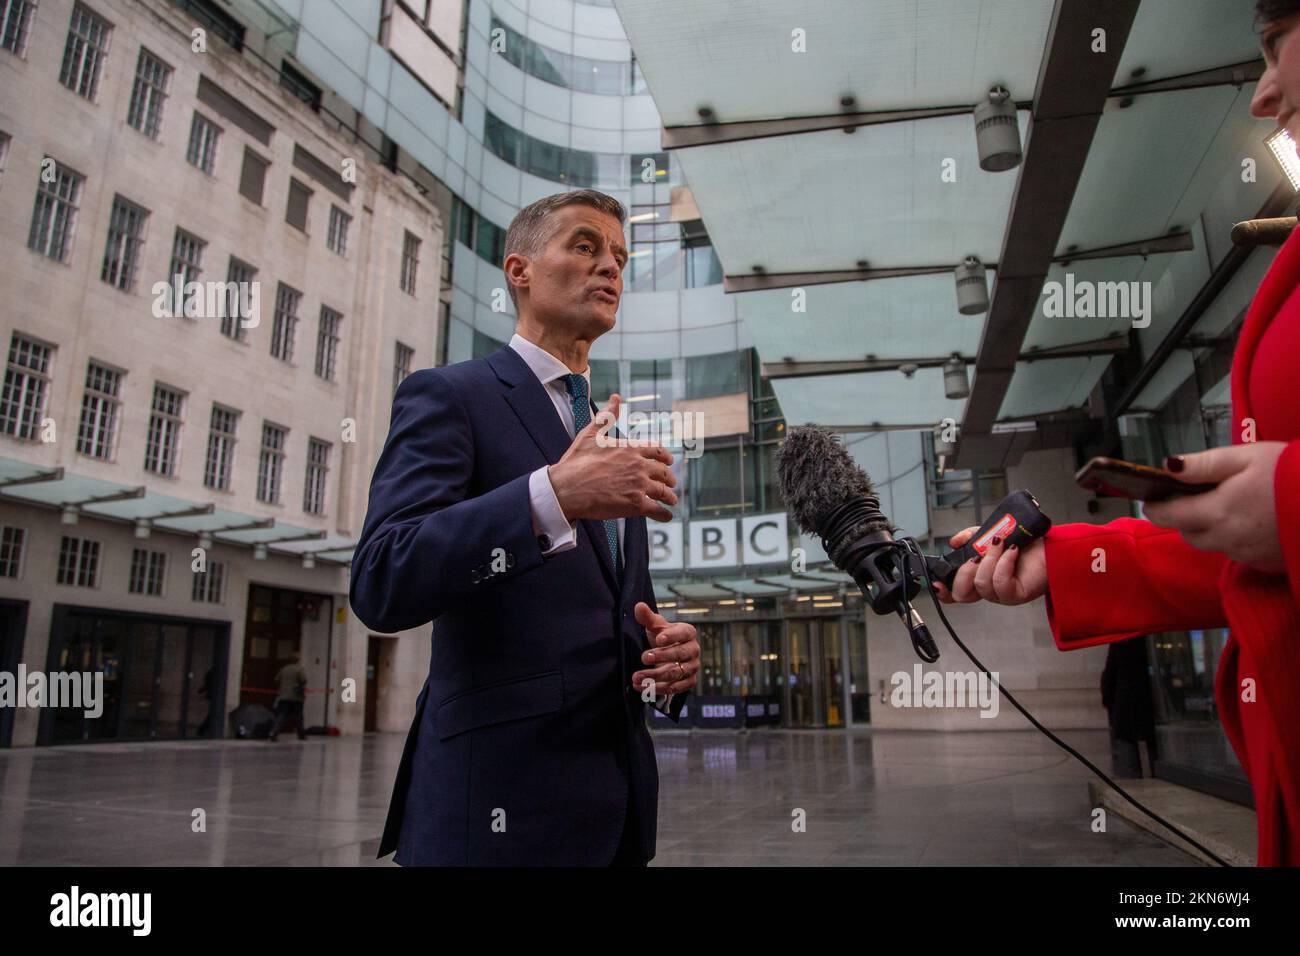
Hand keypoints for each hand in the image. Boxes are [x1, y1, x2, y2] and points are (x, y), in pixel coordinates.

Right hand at [548, 394, 677, 522]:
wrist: (567, 488)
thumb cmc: (576, 462)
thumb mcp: (591, 434)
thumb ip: (606, 416)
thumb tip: (615, 398)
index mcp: (630, 448)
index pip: (657, 451)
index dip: (665, 457)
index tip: (669, 461)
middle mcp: (639, 465)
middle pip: (663, 472)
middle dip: (669, 477)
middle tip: (671, 483)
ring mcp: (639, 485)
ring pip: (664, 491)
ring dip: (670, 496)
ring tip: (671, 500)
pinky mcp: (636, 504)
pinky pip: (657, 510)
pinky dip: (664, 514)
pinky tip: (666, 516)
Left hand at [630, 601, 698, 696]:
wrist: (670, 654)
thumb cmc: (663, 637)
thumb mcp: (655, 626)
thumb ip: (647, 617)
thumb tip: (638, 606)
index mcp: (688, 633)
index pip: (682, 634)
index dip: (671, 637)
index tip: (657, 639)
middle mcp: (694, 650)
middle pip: (680, 654)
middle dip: (661, 657)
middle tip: (643, 657)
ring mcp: (693, 667)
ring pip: (676, 673)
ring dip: (655, 676)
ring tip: (636, 677)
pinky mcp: (689, 681)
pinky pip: (676, 688)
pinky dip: (659, 689)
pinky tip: (643, 688)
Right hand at [933, 527, 1047, 605]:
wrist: (1050, 548)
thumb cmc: (1023, 545)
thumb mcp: (991, 536)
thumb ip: (971, 538)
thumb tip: (953, 542)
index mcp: (978, 578)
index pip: (955, 593)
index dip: (942, 592)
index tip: (936, 583)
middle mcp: (988, 590)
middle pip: (962, 595)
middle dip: (964, 572)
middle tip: (975, 555)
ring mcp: (1001, 595)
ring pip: (981, 584)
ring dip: (989, 559)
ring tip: (1000, 543)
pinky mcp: (1016, 594)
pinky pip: (1000, 581)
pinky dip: (1004, 562)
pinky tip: (1010, 551)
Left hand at [1142, 443, 1286, 572]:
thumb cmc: (1293, 473)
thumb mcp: (1247, 457)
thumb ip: (1203, 465)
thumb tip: (1167, 466)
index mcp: (1218, 512)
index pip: (1168, 517)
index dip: (1156, 506)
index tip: (1152, 497)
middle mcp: (1228, 539)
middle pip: (1188, 533)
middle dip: (1183, 517)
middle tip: (1193, 496)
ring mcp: (1247, 555)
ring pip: (1211, 545)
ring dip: (1208, 528)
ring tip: (1228, 504)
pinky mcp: (1265, 564)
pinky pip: (1236, 553)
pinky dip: (1234, 538)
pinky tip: (1252, 520)